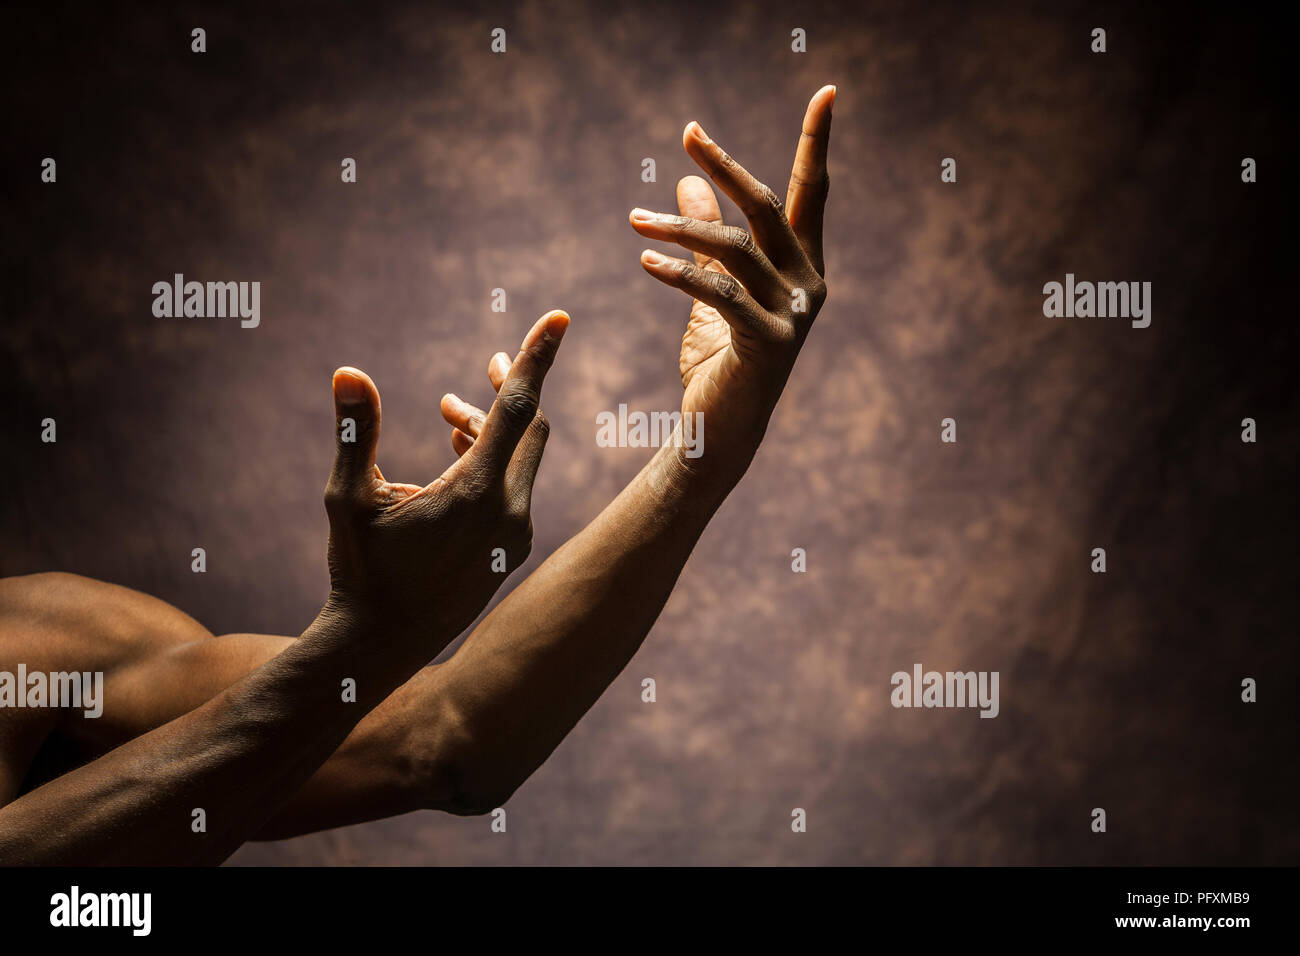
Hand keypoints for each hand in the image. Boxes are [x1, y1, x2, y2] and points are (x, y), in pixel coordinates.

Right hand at [322, 310, 568, 649]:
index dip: (537, 357)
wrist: (381, 646)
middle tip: (481, 366)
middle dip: (505, 392)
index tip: (561, 317)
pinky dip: (496, 461)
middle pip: (528, 427)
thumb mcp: (350, 500)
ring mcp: (517, 533)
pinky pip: (518, 487)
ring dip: (491, 430)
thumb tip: (348, 372)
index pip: (518, 407)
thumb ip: (356, 433)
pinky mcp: (514, 548)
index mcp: (477, 492)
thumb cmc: (361, 571)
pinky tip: (460, 455)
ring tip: (448, 417)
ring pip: (522, 459)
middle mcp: (510, 511)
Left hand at [628, 85, 833, 490]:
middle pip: (768, 208)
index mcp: (803, 265)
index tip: (826, 91)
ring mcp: (794, 315)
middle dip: (727, 167)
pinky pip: (720, 294)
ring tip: (633, 219)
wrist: (720, 432)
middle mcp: (810, 284)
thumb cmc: (720, 360)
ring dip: (679, 228)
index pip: (810, 193)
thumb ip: (705, 235)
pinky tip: (646, 260)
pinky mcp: (769, 343)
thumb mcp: (710, 288)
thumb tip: (686, 180)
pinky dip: (679, 272)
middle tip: (687, 135)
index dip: (817, 143)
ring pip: (734, 250)